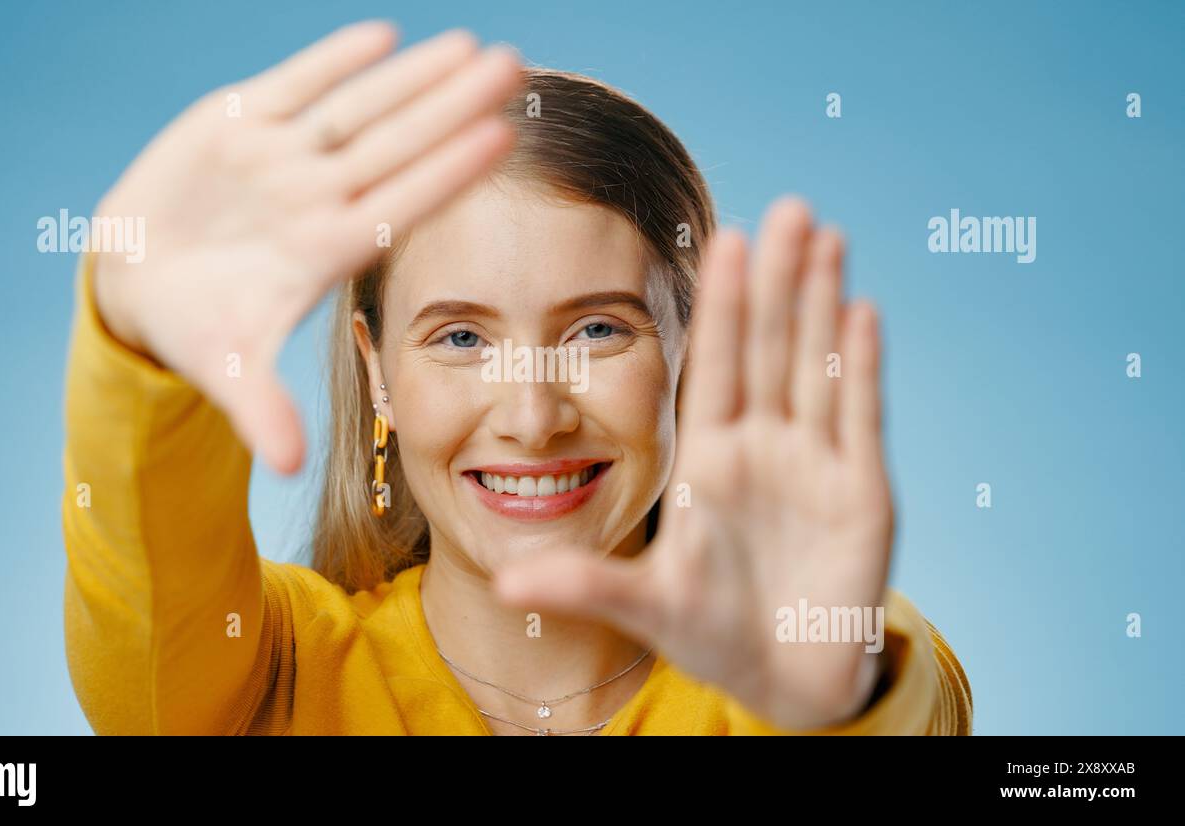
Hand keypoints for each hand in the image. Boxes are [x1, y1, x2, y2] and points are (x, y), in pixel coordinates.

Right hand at [91, 21, 522, 473]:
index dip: (448, 172)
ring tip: (468, 46)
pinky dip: (333, 60)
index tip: (500, 140)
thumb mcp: (224, 369)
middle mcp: (316, 198)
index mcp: (324, 252)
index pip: (399, 205)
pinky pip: (295, 86)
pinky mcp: (238, 123)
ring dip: (412, 77)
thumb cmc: (194, 328)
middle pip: (397, 146)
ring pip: (358, 108)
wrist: (137, 280)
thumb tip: (286, 467)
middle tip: (513, 69)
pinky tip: (383, 34)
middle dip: (452, 108)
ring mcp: (282, 158)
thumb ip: (260, 409)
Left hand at [493, 197, 894, 729]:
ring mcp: (813, 465)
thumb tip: (501, 584)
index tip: (724, 237)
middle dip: (777, 279)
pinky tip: (862, 311)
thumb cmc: (711, 633)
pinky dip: (862, 368)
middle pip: (768, 347)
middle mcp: (761, 448)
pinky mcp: (861, 493)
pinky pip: (860, 418)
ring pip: (816, 365)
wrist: (786, 682)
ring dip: (822, 301)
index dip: (722, 303)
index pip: (714, 364)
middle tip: (787, 207)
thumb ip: (583, 585)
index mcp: (707, 459)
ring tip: (824, 234)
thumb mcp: (645, 605)